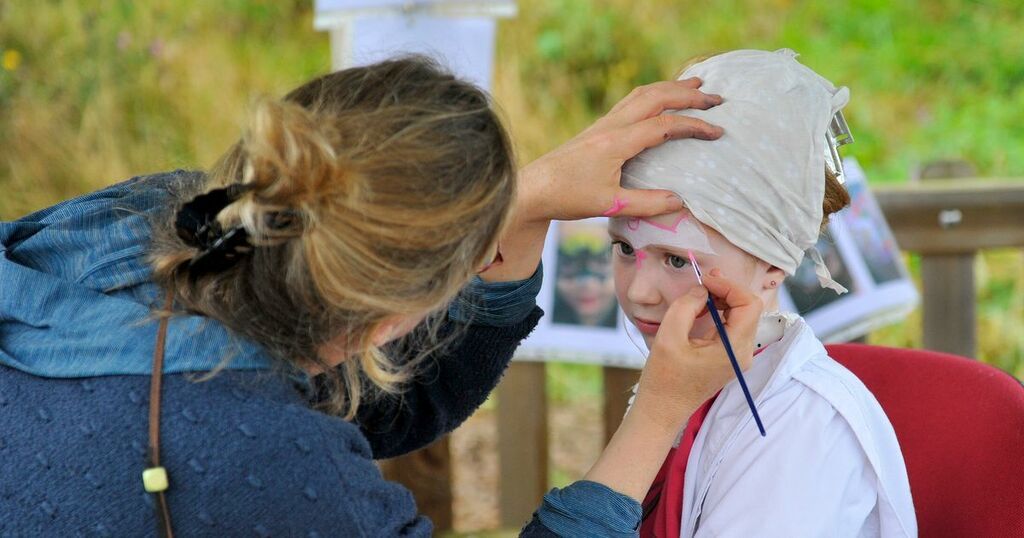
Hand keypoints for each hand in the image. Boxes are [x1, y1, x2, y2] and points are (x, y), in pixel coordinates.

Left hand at [518, 77, 723, 223]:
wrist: (532, 188)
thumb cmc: (568, 197)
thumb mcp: (609, 205)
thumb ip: (646, 203)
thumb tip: (680, 201)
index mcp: (617, 142)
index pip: (664, 126)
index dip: (694, 126)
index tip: (718, 131)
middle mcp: (611, 126)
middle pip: (656, 98)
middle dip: (688, 95)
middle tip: (716, 98)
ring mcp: (603, 123)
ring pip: (642, 94)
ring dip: (670, 87)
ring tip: (695, 84)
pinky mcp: (598, 128)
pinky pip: (630, 101)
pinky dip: (653, 93)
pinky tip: (660, 97)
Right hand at [631, 269, 763, 431]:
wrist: (662, 410)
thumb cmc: (663, 378)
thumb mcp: (669, 336)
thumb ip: (687, 306)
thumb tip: (701, 289)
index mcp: (734, 349)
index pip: (750, 305)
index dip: (729, 287)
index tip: (705, 282)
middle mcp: (743, 353)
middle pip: (748, 308)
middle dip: (726, 291)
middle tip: (701, 284)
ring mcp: (738, 357)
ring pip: (741, 316)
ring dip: (722, 301)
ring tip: (697, 299)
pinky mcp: (729, 358)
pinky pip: (731, 327)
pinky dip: (718, 313)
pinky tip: (698, 312)